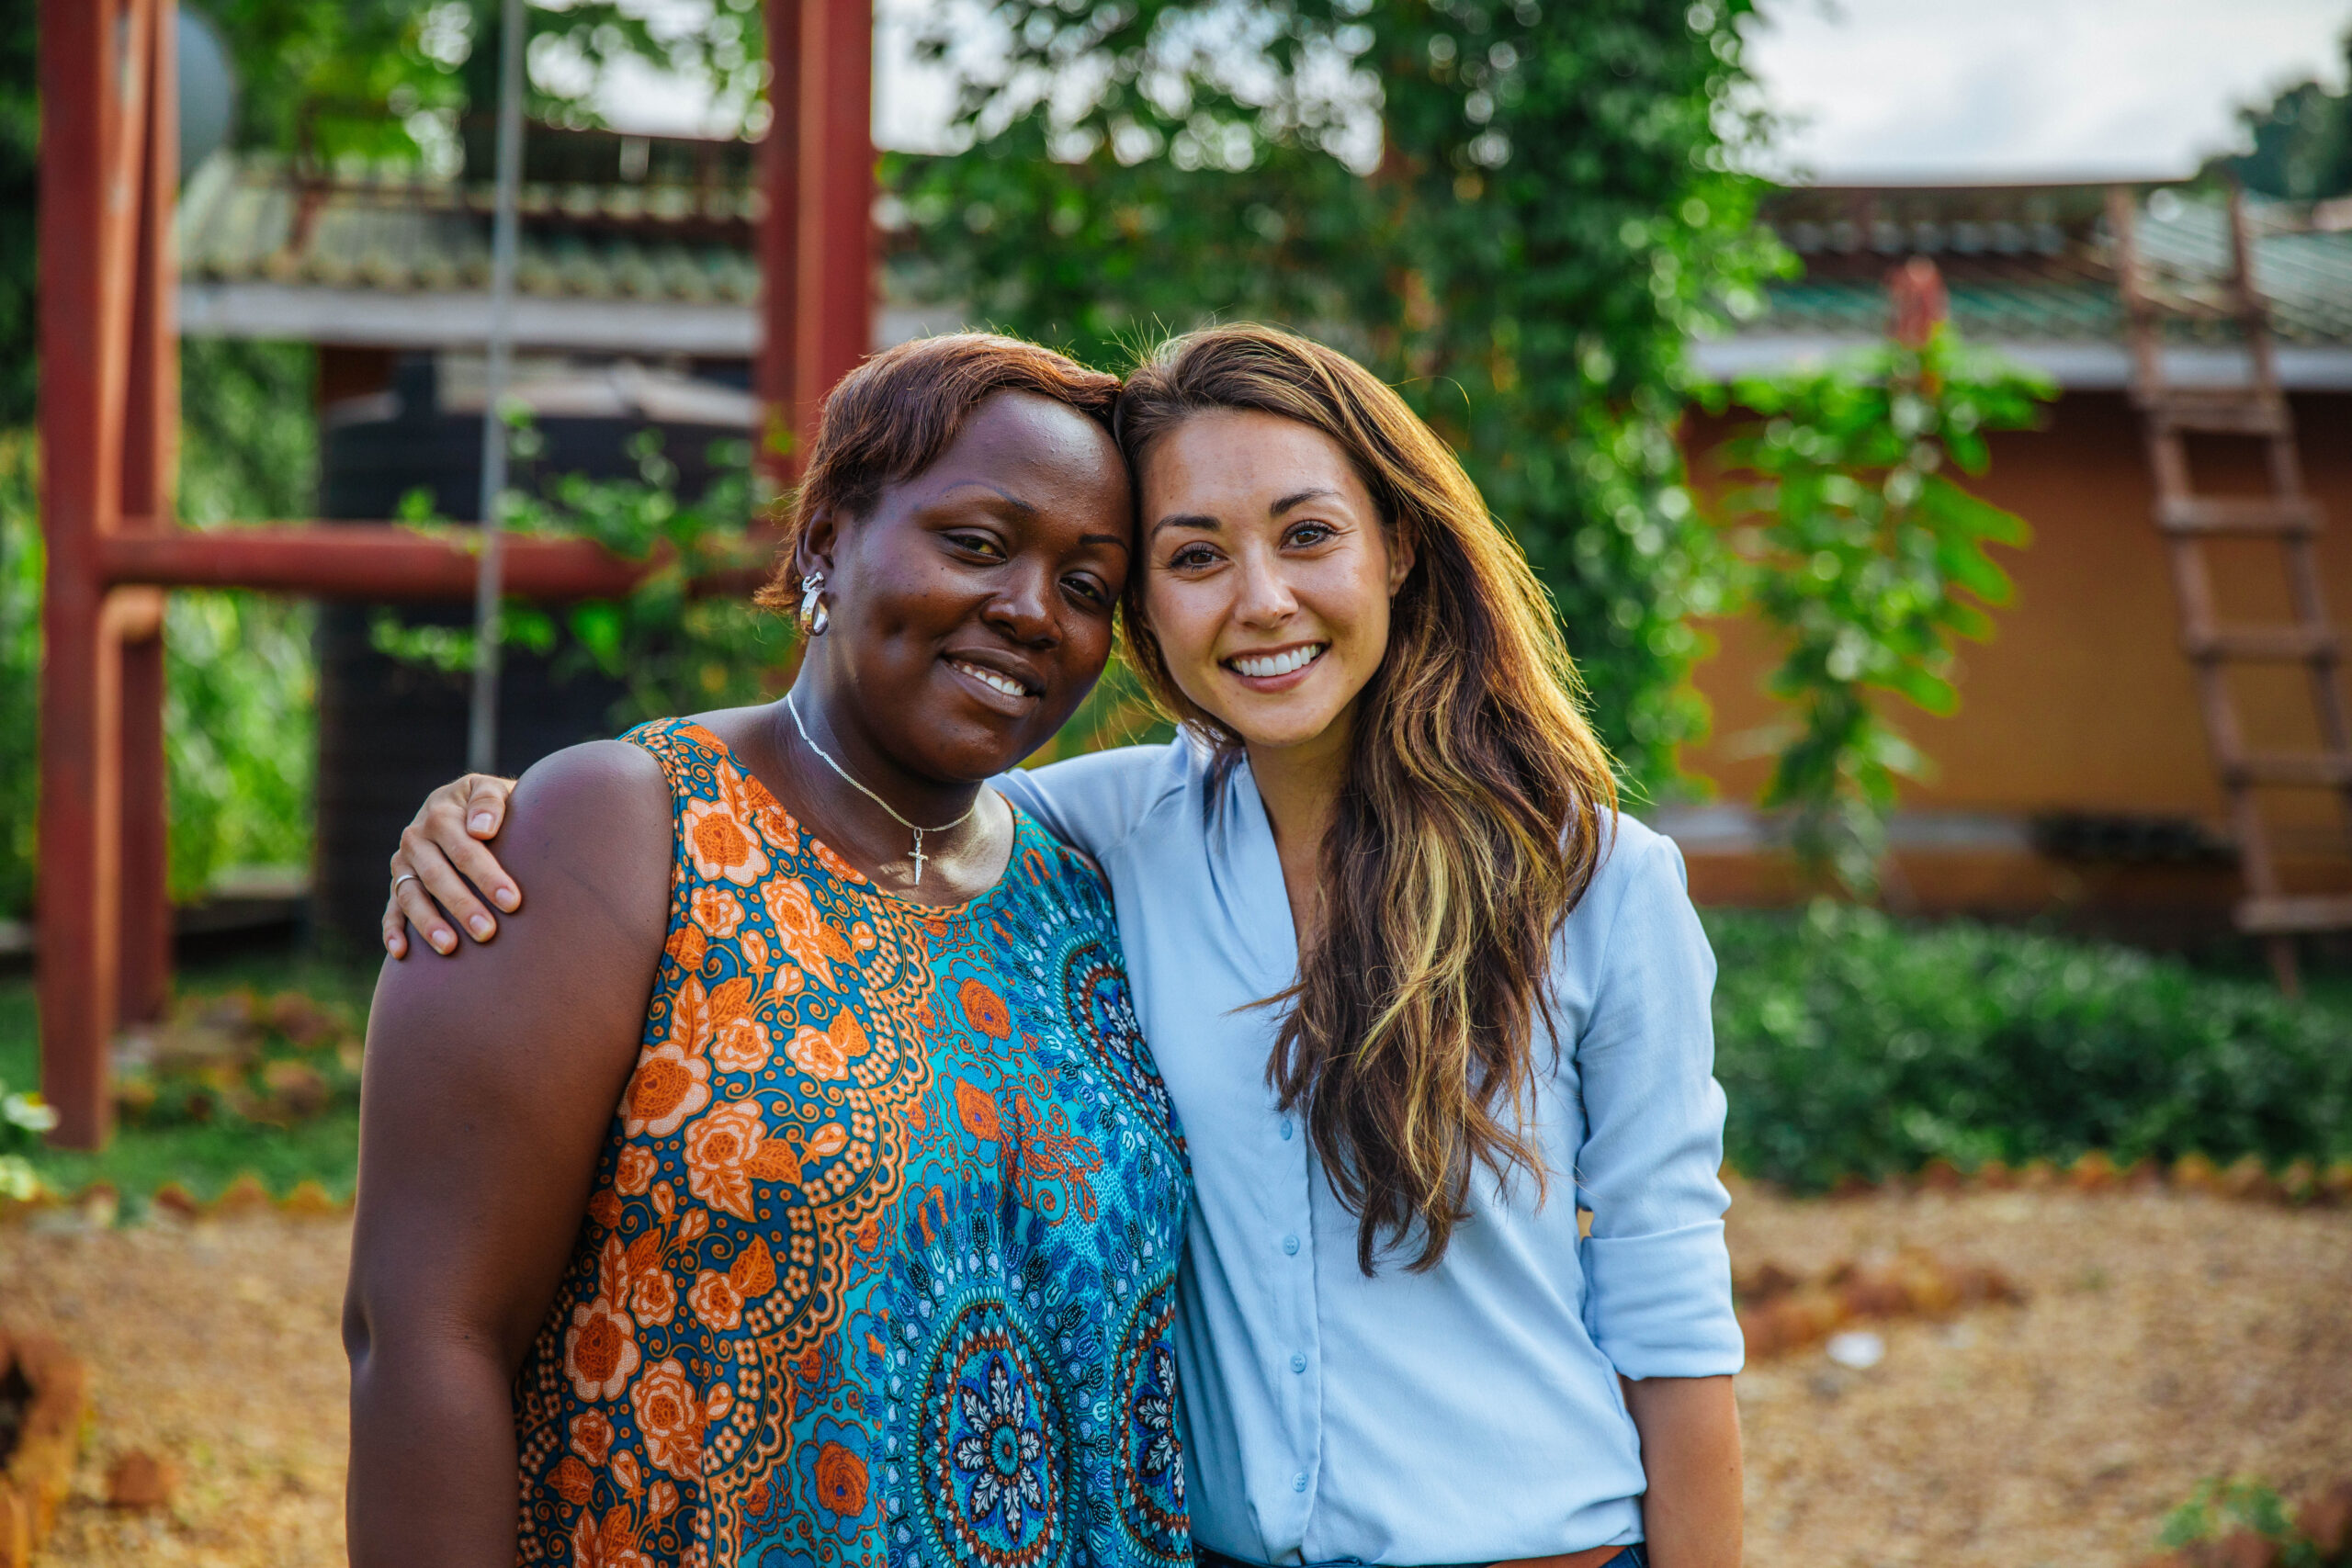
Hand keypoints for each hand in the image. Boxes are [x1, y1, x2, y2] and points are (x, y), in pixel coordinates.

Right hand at [383, 774, 522, 957]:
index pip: (464, 849)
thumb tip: (482, 829)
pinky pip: (391, 909)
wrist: (466, 804)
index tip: (512, 901)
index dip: (488, 876)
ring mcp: (403, 863)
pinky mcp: (397, 883)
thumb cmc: (491, 804)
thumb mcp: (492, 789)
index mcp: (441, 814)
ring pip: (411, 896)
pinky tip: (402, 954)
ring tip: (450, 948)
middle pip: (438, 876)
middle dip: (463, 905)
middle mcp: (416, 839)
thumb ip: (489, 801)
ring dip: (428, 923)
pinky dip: (392, 931)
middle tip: (488, 932)